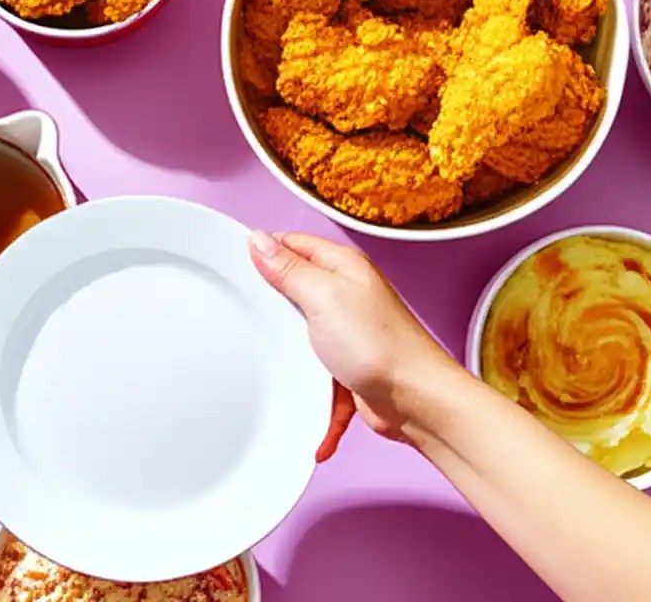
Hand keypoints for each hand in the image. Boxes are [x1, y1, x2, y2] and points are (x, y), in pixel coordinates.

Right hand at [248, 231, 454, 460]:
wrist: (417, 402)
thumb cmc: (380, 347)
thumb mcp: (323, 296)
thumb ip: (289, 269)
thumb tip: (259, 240)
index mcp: (342, 268)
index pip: (292, 245)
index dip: (263, 253)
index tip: (234, 269)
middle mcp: (346, 296)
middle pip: (293, 292)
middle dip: (271, 309)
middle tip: (247, 317)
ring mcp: (347, 333)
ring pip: (301, 338)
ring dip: (291, 359)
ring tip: (274, 366)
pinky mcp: (348, 368)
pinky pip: (318, 378)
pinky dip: (313, 398)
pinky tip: (305, 410)